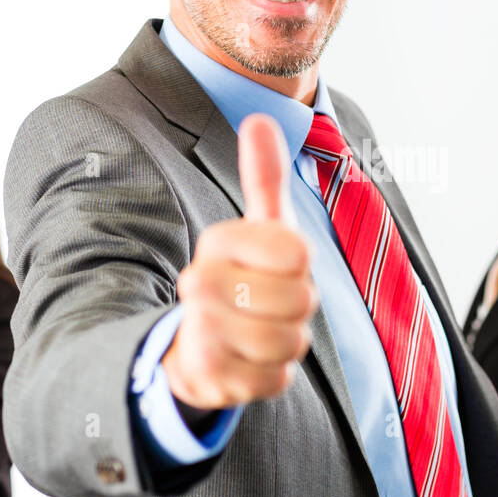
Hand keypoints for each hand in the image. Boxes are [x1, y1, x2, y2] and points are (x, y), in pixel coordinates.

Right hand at [161, 113, 318, 408]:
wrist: (195, 346)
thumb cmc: (241, 278)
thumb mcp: (258, 228)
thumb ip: (264, 179)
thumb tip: (259, 117)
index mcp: (219, 242)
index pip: (297, 252)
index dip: (302, 264)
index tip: (285, 265)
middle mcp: (200, 283)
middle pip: (299, 300)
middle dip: (300, 307)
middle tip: (274, 303)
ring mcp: (199, 331)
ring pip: (289, 342)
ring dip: (290, 342)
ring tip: (266, 330)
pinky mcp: (206, 378)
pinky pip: (275, 380)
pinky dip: (275, 374)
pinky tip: (253, 362)